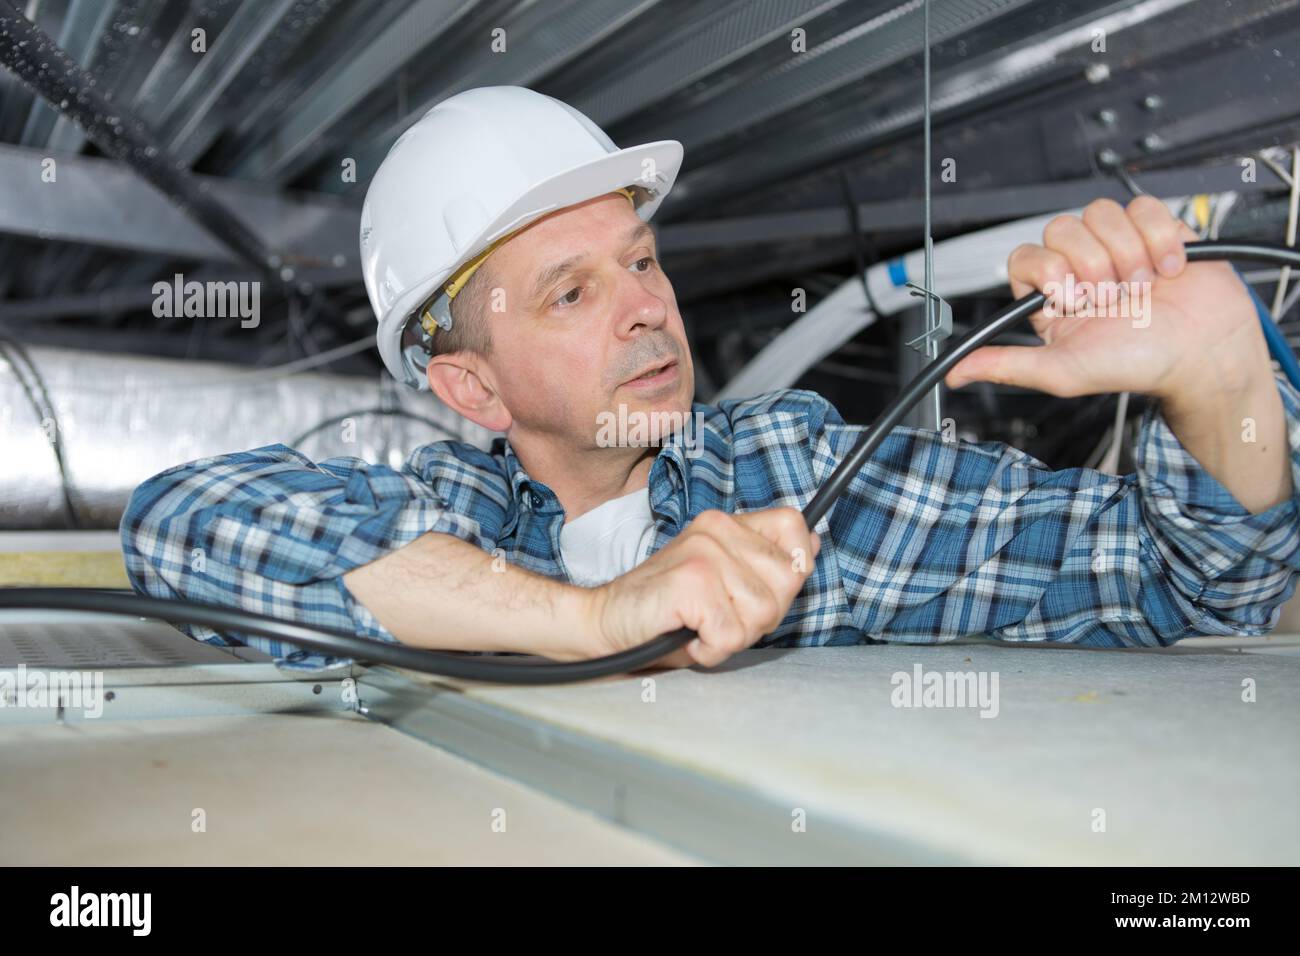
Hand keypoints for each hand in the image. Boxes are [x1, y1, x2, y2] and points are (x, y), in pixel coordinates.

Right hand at [583, 507, 820, 668]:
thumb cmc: (665, 613)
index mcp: (726, 524)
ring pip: (763, 612)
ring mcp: (704, 553)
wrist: (603, 625)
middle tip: (719, 618)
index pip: (794, 526)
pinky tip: (687, 637)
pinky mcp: (692, 582)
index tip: (760, 590)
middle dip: (761, 615)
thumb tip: (811, 546)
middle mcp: (716, 529)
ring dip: (733, 636)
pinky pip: (732, 634)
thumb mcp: (722, 583)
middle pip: (788, 579)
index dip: (793, 566)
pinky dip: (711, 651)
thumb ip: (764, 565)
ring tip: (699, 627)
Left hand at [944, 196, 1265, 401]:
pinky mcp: (1157, 230)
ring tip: (1142, 288)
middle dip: (1091, 265)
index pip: (1025, 256)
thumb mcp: (1062, 372)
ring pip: (1101, 213)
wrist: (1204, 356)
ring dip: (1126, 254)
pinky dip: (1159, 238)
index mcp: (1052, 298)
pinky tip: (1169, 270)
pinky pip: (1145, 206)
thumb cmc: (1138, 367)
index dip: (1050, 272)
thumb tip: (955, 373)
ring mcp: (1119, 246)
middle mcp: (1081, 268)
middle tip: (1112, 297)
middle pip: (1061, 229)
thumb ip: (1007, 365)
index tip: (1074, 299)